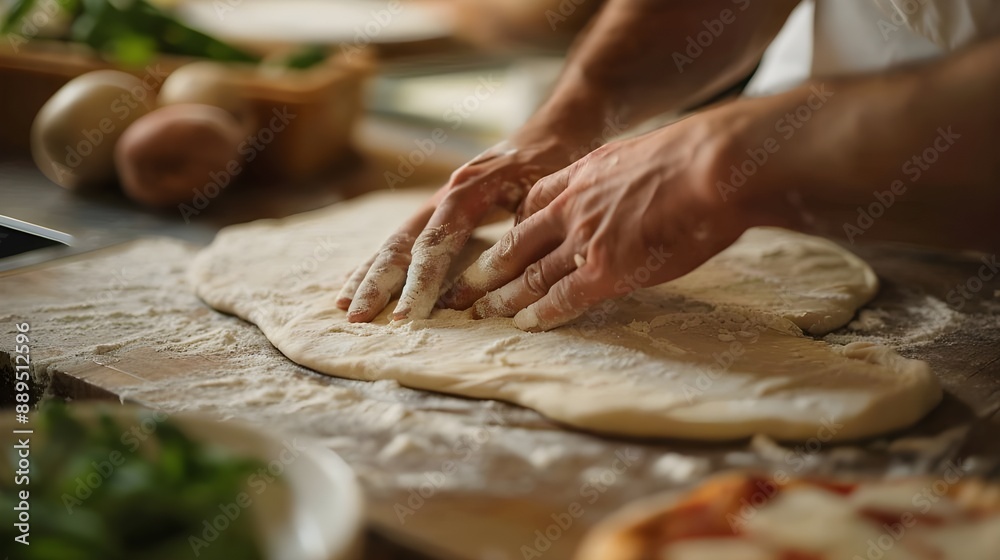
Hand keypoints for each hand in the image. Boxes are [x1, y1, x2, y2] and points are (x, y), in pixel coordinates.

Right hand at [336, 137, 574, 321]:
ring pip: (396, 240)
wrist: (557, 127)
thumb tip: (507, 262)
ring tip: (344, 306)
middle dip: (377, 282)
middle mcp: (446, 195)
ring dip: (369, 273)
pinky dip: (383, 261)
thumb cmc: (556, 158)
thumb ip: (525, 223)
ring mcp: (440, 201)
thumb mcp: (549, 188)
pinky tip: (362, 281)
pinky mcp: (443, 209)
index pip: (435, 244)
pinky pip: (406, 237)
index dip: (420, 282)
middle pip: (401, 242)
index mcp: (468, 190)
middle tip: (357, 318)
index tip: (407, 316)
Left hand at [440, 110, 772, 330]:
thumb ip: (628, 180)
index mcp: (583, 174)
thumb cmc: (700, 157)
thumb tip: (643, 194)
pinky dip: (540, 314)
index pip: (533, 204)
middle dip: (486, 268)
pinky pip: (562, 297)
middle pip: (516, 241)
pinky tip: (523, 325)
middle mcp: (571, 207)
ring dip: (501, 297)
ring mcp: (583, 239)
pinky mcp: (605, 270)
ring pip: (529, 273)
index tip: (500, 246)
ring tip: (478, 314)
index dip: (514, 229)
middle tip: (461, 287)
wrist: (713, 166)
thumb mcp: (647, 154)